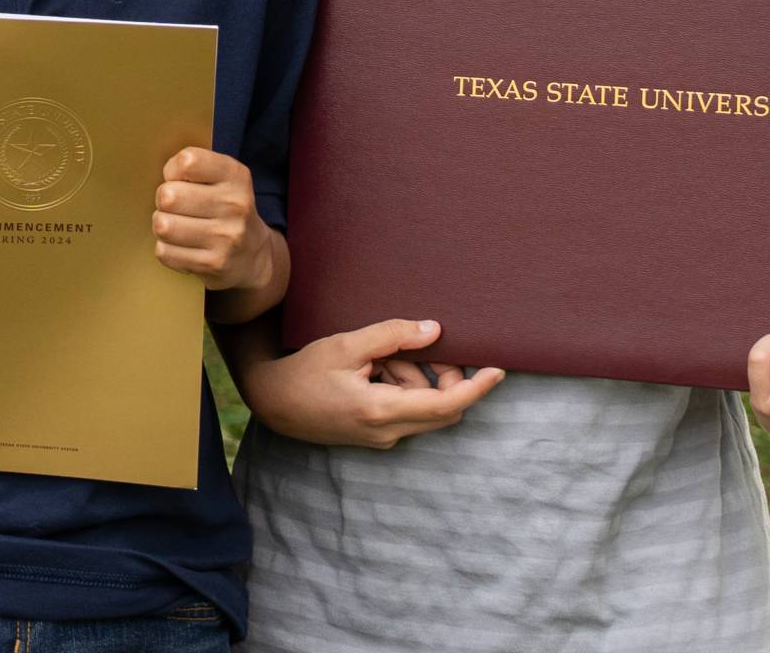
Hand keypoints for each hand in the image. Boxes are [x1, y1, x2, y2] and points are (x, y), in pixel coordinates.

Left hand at [152, 147, 284, 300]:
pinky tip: (184, 247)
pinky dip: (167, 249)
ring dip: (162, 226)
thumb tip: (165, 177)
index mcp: (235, 176)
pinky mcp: (214, 264)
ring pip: (163, 225)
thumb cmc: (225, 209)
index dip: (172, 170)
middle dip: (164, 201)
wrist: (254, 255)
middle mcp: (235, 205)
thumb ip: (193, 168)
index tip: (180, 180)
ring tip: (177, 227)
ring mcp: (226, 237)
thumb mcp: (221, 178)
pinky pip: (165, 252)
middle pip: (168, 196)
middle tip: (176, 207)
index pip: (187, 161)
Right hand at [233, 319, 501, 447]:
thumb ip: (392, 337)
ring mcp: (382, 438)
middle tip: (415, 348)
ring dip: (411, 378)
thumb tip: (435, 331)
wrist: (272, 402)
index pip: (445, 404)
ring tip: (375, 358)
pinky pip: (406, 412)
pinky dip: (400, 388)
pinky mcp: (376, 436)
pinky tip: (371, 371)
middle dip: (438, 376)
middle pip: (440, 407)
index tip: (497, 372)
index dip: (476, 388)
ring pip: (422, 408)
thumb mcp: (346, 345)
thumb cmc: (304, 371)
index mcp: (382, 411)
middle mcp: (388, 432)